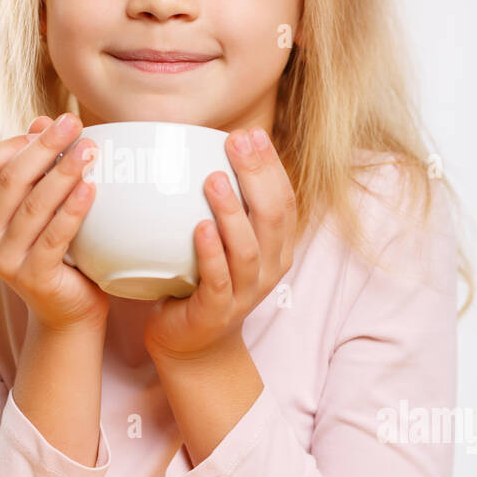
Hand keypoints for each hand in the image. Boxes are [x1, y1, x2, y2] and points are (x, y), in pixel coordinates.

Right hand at [0, 114, 109, 332]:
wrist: (67, 308)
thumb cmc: (56, 249)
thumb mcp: (43, 204)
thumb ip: (38, 167)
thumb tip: (43, 121)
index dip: (13, 142)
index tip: (51, 126)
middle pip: (10, 180)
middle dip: (44, 147)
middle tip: (75, 123)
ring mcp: (4, 260)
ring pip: (33, 205)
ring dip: (63, 172)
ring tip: (91, 149)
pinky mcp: (32, 277)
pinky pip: (54, 236)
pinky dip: (73, 209)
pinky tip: (91, 187)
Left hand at [143, 126, 295, 361]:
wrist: (192, 343)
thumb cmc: (202, 282)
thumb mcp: (220, 240)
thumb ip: (220, 205)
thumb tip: (196, 148)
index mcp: (275, 248)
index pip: (284, 200)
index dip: (271, 166)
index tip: (252, 133)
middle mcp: (269, 269)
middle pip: (273, 217)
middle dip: (257, 176)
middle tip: (237, 143)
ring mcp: (246, 293)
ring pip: (248, 248)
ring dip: (232, 212)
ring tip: (214, 179)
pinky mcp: (219, 312)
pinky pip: (219, 280)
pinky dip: (211, 252)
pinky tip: (199, 227)